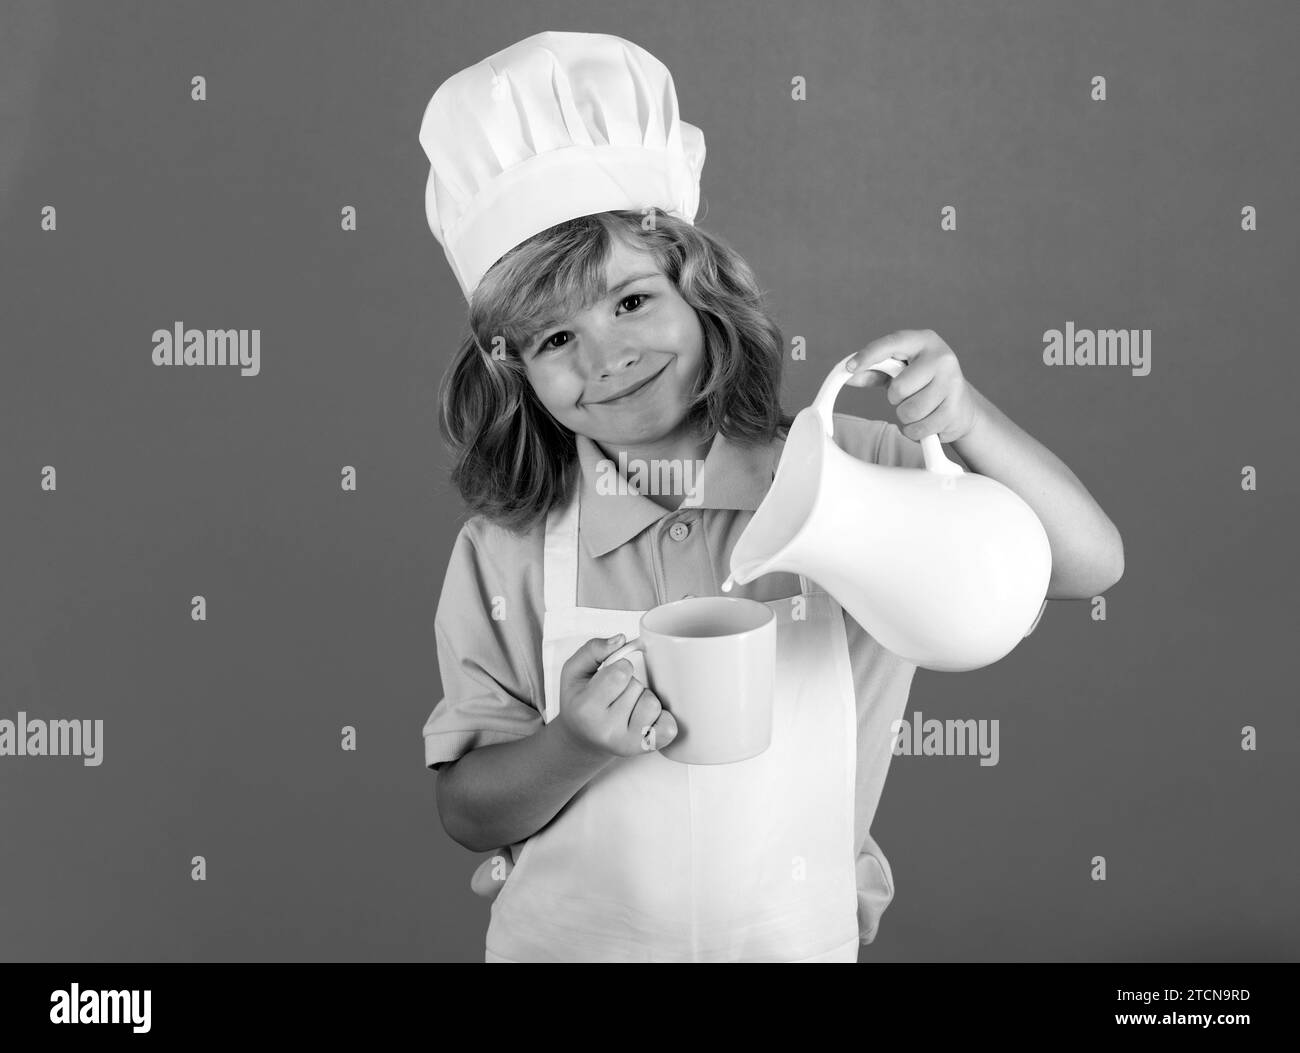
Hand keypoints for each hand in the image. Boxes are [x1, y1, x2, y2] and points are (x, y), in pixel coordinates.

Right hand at [553, 635, 678, 758]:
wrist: (581, 740)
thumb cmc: (579, 702)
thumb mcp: (574, 671)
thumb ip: (593, 649)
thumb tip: (620, 639)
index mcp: (586, 709)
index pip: (621, 672)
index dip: (620, 668)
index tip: (611, 677)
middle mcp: (606, 730)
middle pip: (638, 687)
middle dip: (630, 684)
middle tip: (615, 696)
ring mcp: (627, 743)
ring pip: (654, 704)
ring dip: (644, 700)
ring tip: (628, 707)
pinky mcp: (645, 749)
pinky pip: (669, 727)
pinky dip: (662, 719)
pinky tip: (645, 719)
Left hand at [845, 329, 980, 443]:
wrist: (962, 405)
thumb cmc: (924, 383)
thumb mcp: (901, 371)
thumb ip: (875, 372)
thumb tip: (849, 376)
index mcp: (924, 341)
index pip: (891, 343)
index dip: (868, 355)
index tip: (850, 367)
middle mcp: (941, 358)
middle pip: (899, 388)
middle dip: (896, 398)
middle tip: (908, 395)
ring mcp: (952, 383)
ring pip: (909, 411)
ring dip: (906, 417)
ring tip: (919, 408)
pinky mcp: (955, 409)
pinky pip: (919, 428)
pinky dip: (915, 431)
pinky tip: (927, 421)